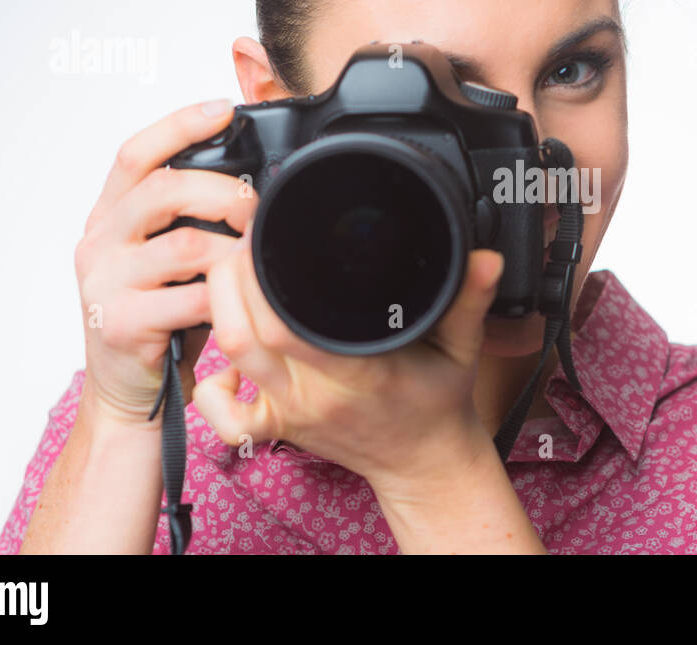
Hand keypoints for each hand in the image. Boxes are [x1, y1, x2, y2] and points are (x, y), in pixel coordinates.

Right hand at [75, 100, 257, 426]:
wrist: (129, 395)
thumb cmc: (160, 324)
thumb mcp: (165, 263)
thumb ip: (187, 223)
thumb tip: (250, 183)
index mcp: (108, 219)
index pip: (135, 154)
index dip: (180, 124)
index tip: (224, 109)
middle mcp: (99, 243)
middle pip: (165, 189)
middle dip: (225, 191)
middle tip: (258, 208)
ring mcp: (106, 284)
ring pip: (187, 245)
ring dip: (235, 250)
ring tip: (255, 261)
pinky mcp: (122, 324)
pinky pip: (192, 299)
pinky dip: (227, 298)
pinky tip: (239, 302)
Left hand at [192, 227, 504, 495]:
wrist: (425, 464)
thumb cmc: (439, 402)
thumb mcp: (463, 347)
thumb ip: (470, 299)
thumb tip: (486, 258)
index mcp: (359, 372)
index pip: (285, 325)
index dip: (261, 275)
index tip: (268, 232)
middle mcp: (315, 394)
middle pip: (240, 334)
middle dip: (231, 278)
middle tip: (247, 241)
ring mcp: (290, 412)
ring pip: (227, 358)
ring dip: (218, 310)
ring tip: (234, 272)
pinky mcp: (276, 426)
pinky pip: (222, 414)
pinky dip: (210, 382)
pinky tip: (228, 354)